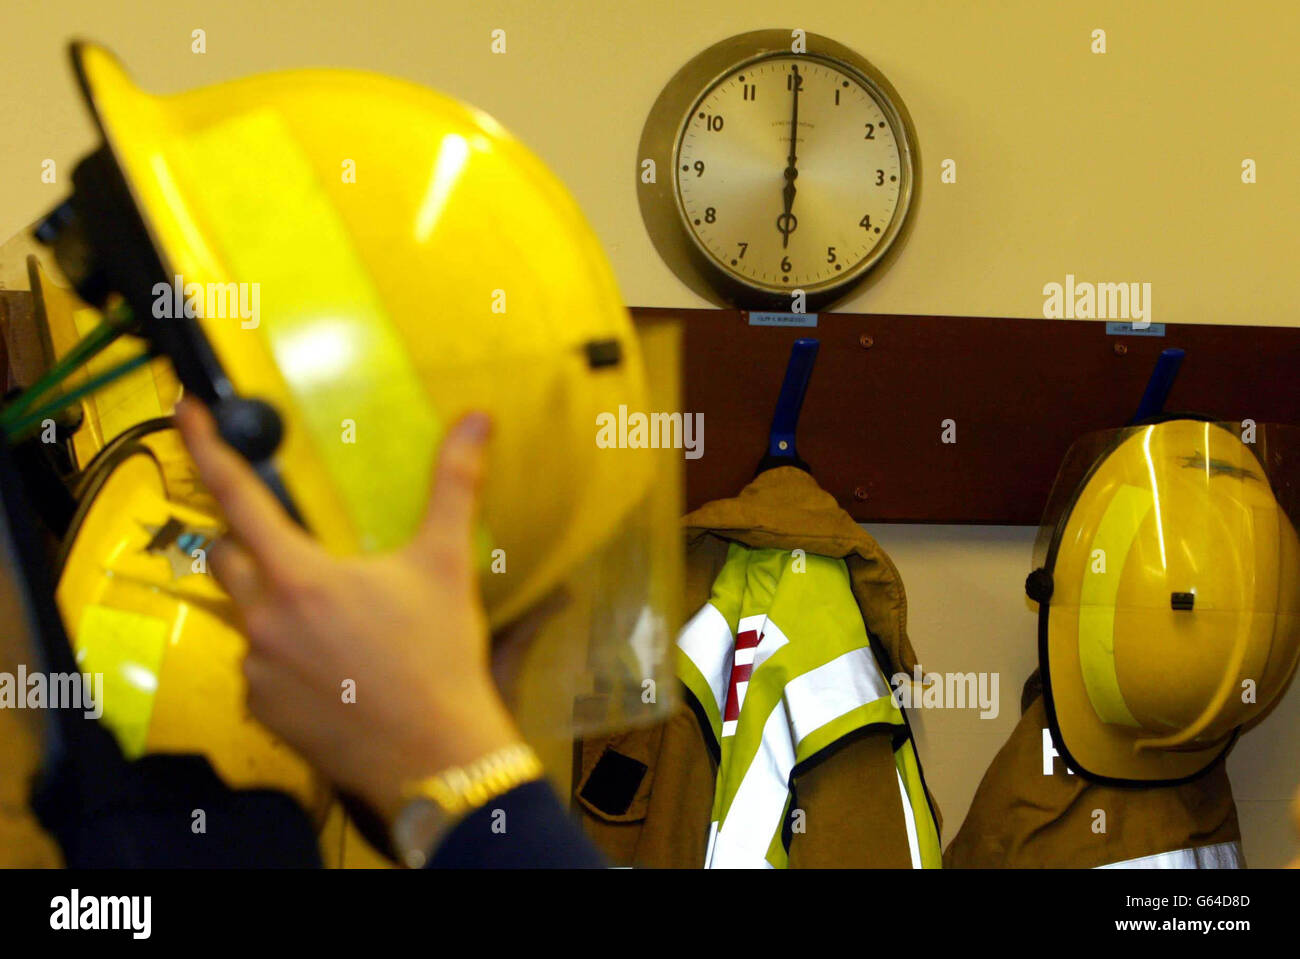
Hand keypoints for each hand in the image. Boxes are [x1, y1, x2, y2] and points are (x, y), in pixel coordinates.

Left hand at [173, 398, 521, 824]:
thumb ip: (454, 485)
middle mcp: (263, 618)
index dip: (206, 448)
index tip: (184, 410)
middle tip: (293, 543)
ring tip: (333, 620)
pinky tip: (331, 667)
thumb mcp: (446, 563)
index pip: (237, 497)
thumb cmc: (439, 653)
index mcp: (298, 575)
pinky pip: (257, 666)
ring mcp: (256, 669)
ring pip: (245, 614)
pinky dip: (283, 655)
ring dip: (273, 602)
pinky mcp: (260, 710)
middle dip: (245, 538)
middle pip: (225, 555)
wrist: (433, 754)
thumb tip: (477, 420)